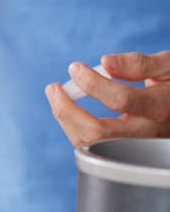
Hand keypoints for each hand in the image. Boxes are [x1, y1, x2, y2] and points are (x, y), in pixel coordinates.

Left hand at [45, 51, 169, 145]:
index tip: (75, 68)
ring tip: (56, 95)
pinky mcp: (124, 150)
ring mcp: (135, 145)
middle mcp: (148, 132)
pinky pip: (92, 145)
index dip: (93, 83)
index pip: (121, 100)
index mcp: (162, 106)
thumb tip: (105, 61)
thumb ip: (139, 64)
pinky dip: (74, 127)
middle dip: (67, 110)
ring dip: (66, 119)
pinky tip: (70, 109)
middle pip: (98, 132)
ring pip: (90, 143)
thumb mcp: (169, 65)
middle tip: (52, 88)